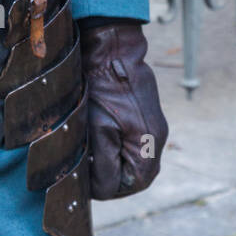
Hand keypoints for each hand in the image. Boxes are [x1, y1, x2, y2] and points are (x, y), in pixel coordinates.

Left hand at [80, 22, 167, 200]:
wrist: (112, 48)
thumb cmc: (102, 85)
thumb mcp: (96, 128)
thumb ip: (101, 162)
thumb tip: (98, 188)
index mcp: (147, 147)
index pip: (124, 186)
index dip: (99, 185)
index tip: (79, 175)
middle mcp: (155, 141)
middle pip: (130, 177)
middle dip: (105, 175)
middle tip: (80, 167)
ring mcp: (153, 129)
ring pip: (130, 161)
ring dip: (109, 162)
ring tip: (86, 152)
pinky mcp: (145, 118)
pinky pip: (131, 144)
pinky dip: (114, 147)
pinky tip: (97, 137)